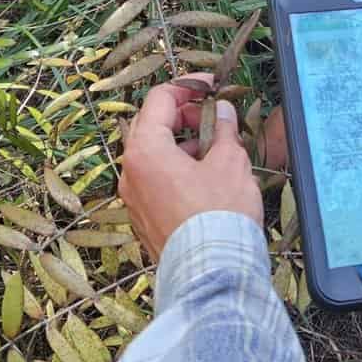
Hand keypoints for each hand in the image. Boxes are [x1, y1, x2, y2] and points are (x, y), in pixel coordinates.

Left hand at [119, 79, 262, 261]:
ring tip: (216, 149)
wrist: (212, 273)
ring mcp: (134, 199)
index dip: (187, 87)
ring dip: (182, 144)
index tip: (212, 88)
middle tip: (213, 116)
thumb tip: (221, 110)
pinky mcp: (144, 220)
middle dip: (183, 116)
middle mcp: (130, 173)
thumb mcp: (230, 162)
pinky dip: (177, 169)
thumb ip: (224, 129)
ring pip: (153, 156)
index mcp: (145, 151)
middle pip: (150, 126)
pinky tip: (206, 178)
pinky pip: (156, 181)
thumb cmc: (219, 215)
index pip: (159, 100)